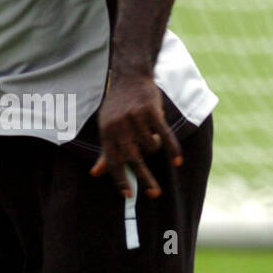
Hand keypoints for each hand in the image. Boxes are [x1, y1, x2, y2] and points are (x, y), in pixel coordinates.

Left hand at [90, 74, 181, 197]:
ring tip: (152, 134)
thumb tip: (94, 174)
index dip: (120, 179)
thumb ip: (105, 152)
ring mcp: (136, 118)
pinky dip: (172, 148)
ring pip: (151, 146)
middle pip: (133, 159)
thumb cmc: (117, 106)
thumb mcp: (106, 128)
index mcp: (107, 133)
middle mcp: (119, 127)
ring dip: (155, 146)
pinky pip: (165, 135)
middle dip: (145, 179)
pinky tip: (178, 161)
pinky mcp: (151, 111)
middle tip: (155, 194)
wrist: (130, 76)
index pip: (113, 161)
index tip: (128, 195)